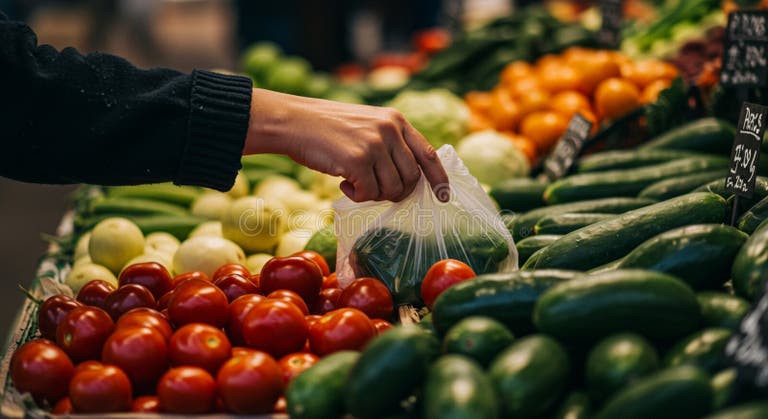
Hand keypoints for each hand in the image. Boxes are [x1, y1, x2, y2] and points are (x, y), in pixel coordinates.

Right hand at [244, 89, 448, 201]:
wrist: (293, 121)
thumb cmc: (327, 128)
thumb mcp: (366, 125)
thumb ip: (389, 144)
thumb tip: (408, 178)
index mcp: (396, 120)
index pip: (428, 154)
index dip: (438, 179)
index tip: (444, 197)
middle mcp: (390, 130)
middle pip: (411, 178)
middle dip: (395, 193)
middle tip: (372, 190)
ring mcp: (375, 144)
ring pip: (392, 189)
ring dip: (373, 195)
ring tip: (354, 183)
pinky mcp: (358, 159)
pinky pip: (369, 193)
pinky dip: (357, 196)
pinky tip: (343, 184)